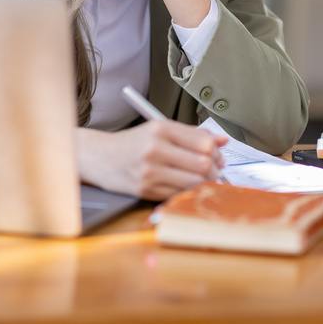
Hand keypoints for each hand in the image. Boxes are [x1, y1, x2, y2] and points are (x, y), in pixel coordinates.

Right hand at [76, 120, 227, 199]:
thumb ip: (193, 134)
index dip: (216, 152)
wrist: (100, 157)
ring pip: (193, 182)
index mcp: (161, 129)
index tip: (218, 156)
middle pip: (202, 164)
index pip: (204, 143)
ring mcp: (149, 171)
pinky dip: (187, 191)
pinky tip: (184, 185)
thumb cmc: (133, 142)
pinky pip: (178, 194)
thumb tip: (222, 140)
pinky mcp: (145, 189)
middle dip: (214, 170)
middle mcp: (155, 149)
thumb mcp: (160, 130)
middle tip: (215, 170)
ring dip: (204, 183)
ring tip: (202, 179)